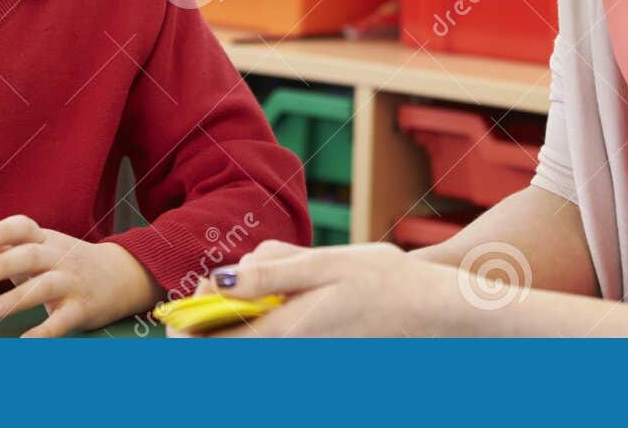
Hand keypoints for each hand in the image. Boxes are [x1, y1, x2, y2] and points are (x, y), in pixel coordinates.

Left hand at [0, 215, 162, 336]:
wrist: (120, 276)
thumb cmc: (61, 262)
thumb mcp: (32, 249)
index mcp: (43, 239)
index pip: (23, 227)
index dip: (2, 231)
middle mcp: (58, 257)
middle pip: (31, 255)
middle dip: (4, 264)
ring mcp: (71, 282)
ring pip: (45, 286)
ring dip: (18, 298)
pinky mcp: (80, 309)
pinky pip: (62, 321)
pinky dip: (44, 332)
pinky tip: (25, 342)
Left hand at [178, 240, 470, 337]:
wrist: (441, 314)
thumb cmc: (389, 281)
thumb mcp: (327, 263)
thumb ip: (271, 273)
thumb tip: (219, 279)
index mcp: (285, 333)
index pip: (209, 347)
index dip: (186, 326)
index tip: (190, 298)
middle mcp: (291, 358)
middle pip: (227, 353)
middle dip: (215, 321)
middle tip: (226, 287)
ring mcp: (307, 363)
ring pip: (254, 349)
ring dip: (245, 322)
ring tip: (262, 290)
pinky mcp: (322, 362)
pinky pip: (280, 349)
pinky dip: (271, 328)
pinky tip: (294, 303)